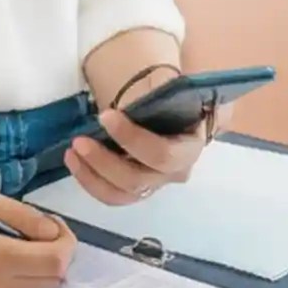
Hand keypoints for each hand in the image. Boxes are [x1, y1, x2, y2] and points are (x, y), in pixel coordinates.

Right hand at [0, 189, 76, 287]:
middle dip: (61, 254)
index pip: (55, 261)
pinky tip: (19, 250)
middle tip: (47, 228)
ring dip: (49, 265)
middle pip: (55, 280)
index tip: (55, 222)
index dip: (66, 241)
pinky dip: (34, 272)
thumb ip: (24, 217)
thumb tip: (53, 231)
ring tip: (32, 238)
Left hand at [66, 66, 219, 205]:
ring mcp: (152, 184)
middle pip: (136, 180)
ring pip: (120, 193)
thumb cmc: (182, 101)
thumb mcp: (193, 93)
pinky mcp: (134, 189)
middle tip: (80, 140)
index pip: (161, 154)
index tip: (106, 115)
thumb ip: (200, 97)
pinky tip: (74, 161)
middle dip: (104, 162)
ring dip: (92, 175)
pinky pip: (110, 195)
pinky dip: (89, 180)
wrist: (178, 115)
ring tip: (72, 151)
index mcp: (189, 149)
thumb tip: (215, 106)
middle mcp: (173, 174)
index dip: (132, 140)